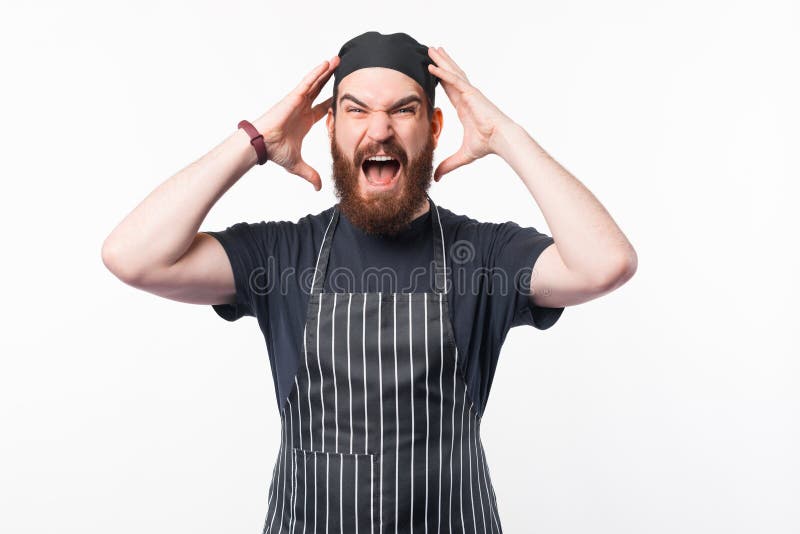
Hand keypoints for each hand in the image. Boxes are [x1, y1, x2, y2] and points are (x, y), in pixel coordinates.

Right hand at [252, 55, 339, 190]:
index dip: (331, 102)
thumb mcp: (298, 165)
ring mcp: (298, 101)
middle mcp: (302, 108)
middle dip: (330, 80)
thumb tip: (319, 188)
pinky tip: (325, 63)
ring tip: (337, 60)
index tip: (342, 97)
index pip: (321, 108)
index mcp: (304, 120)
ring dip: (326, 71)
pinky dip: (316, 73)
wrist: (262, 145)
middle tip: (342, 70)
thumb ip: (310, 174)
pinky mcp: (293, 97)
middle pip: (320, 91)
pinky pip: (307, 82)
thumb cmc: (275, 151)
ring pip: (315, 83)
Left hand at [427, 47, 514, 180]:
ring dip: (442, 60)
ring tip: (432, 48)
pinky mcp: (471, 94)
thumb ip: (448, 165)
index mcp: (464, 107)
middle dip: (442, 62)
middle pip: (451, 76)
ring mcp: (469, 94)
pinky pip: (454, 80)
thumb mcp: (462, 156)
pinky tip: (432, 65)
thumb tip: (437, 178)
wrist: (501, 140)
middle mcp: (466, 97)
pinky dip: (443, 73)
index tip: (433, 69)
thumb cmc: (487, 145)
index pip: (450, 90)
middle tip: (431, 50)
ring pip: (452, 73)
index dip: (441, 79)